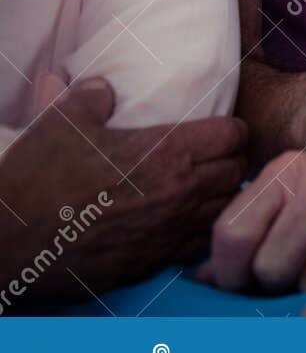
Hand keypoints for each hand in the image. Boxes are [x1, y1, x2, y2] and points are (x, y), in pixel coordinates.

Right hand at [0, 78, 246, 304]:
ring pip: (224, 212)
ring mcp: (169, 234)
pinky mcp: (153, 265)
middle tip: (217, 158)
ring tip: (206, 191)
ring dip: (221, 199)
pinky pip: (198, 248)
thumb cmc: (36, 181)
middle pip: (237, 173)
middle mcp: (179, 194)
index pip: (233, 135)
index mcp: (165, 153)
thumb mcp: (62, 123)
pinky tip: (184, 226)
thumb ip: (92, 97)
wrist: (7, 246)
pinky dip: (200, 235)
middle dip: (233, 161)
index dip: (232, 129)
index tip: (221, 130)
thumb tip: (103, 86)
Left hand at [200, 147, 305, 292]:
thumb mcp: (295, 198)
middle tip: (299, 271)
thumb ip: (252, 230)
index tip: (240, 282)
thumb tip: (204, 280)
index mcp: (289, 168)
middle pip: (266, 268)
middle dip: (276, 283)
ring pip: (304, 284)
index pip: (231, 236)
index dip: (228, 273)